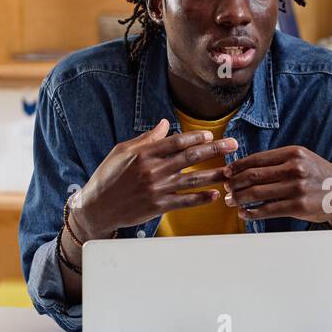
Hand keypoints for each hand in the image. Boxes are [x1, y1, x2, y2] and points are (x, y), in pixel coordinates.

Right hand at [71, 119, 238, 237]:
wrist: (97, 207)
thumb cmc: (108, 176)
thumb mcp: (122, 151)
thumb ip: (146, 139)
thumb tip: (165, 124)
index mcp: (144, 154)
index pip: (176, 142)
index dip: (195, 138)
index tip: (211, 135)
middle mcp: (152, 171)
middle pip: (189, 158)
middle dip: (214, 150)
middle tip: (233, 145)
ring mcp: (157, 190)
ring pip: (191, 180)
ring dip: (214, 175)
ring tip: (231, 171)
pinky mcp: (158, 206)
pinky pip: (184, 202)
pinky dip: (200, 198)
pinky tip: (215, 195)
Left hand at [223, 146, 331, 227]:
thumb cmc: (318, 177)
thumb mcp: (302, 160)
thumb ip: (278, 161)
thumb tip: (246, 167)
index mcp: (293, 153)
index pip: (257, 158)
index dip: (237, 166)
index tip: (226, 172)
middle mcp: (295, 168)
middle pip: (253, 175)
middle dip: (234, 183)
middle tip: (226, 188)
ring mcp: (297, 187)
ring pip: (257, 193)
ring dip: (239, 198)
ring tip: (232, 201)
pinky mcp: (298, 205)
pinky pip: (268, 210)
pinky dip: (252, 212)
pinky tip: (245, 213)